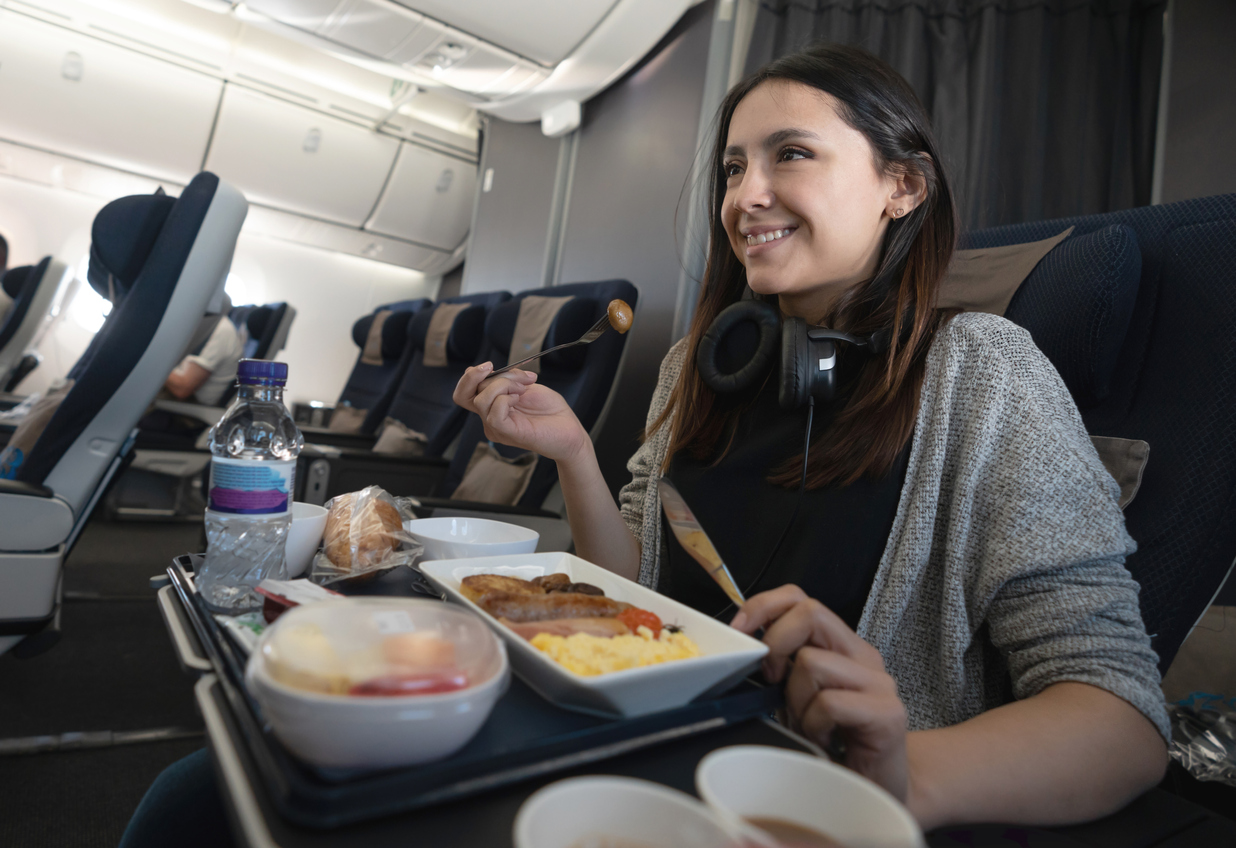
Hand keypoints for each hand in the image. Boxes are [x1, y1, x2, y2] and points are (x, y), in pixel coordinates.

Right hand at [453, 363, 589, 463]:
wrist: (570, 431)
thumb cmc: (550, 411)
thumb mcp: (526, 385)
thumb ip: (508, 378)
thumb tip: (490, 370)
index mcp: (491, 406)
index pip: (463, 392)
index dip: (471, 375)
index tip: (491, 365)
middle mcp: (489, 418)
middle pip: (466, 393)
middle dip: (491, 376)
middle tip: (516, 377)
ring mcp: (496, 427)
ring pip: (481, 400)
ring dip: (503, 385)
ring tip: (523, 390)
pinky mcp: (507, 433)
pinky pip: (493, 414)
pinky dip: (505, 400)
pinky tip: (519, 399)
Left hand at [731, 585, 909, 802]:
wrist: (878, 789)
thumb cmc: (832, 745)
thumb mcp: (795, 699)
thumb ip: (779, 668)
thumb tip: (739, 647)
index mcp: (840, 647)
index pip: (799, 599)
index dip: (763, 606)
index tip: (738, 631)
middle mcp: (862, 656)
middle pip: (809, 612)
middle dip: (776, 644)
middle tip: (774, 683)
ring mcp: (878, 682)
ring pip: (811, 661)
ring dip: (797, 701)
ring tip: (810, 726)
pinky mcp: (887, 712)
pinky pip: (829, 703)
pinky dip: (815, 725)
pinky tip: (826, 741)